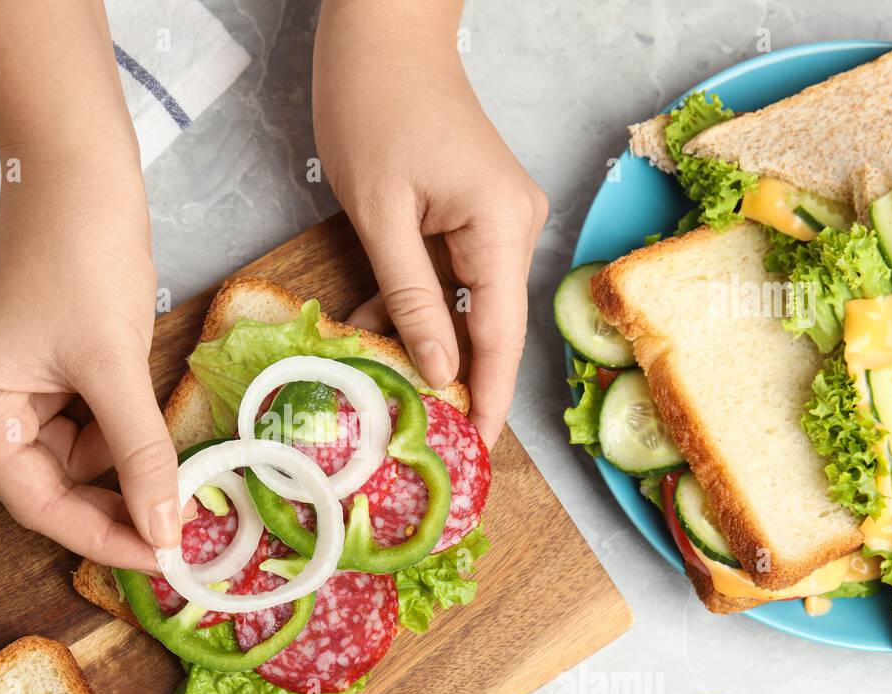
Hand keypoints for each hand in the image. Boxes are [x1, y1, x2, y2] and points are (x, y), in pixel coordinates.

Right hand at [0, 176, 179, 571]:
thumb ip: (141, 453)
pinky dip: (124, 435)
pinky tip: (161, 441)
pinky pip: (87, 422)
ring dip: (126, 469)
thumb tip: (167, 531)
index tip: (158, 558)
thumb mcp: (115, 365)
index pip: (35, 501)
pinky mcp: (46, 368)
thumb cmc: (84, 257)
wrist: (81, 172)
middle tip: (177, 532)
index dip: (98, 535)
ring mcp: (14, 385)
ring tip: (180, 483)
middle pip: (53, 485)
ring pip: (77, 457)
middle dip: (116, 504)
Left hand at [313, 1, 547, 446]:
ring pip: (468, 306)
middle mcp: (516, 226)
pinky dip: (419, 307)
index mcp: (502, 226)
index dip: (490, 399)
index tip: (477, 453)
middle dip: (457, 382)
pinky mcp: (475, 214)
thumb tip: (438, 370)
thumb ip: (410, 297)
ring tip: (394, 397)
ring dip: (429, 346)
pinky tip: (380, 335)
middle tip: (424, 441)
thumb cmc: (375, 104)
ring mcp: (499, 219)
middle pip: (490, 327)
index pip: (501, 337)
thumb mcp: (380, 214)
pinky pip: (453, 278)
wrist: (383, 33)